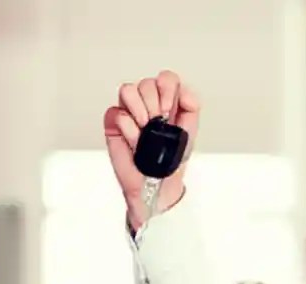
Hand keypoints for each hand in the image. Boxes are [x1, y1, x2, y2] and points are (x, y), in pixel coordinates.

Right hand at [103, 70, 199, 228]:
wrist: (158, 183)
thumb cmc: (171, 158)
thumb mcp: (189, 132)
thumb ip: (191, 108)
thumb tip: (185, 92)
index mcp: (168, 102)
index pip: (166, 79)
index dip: (167, 87)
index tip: (169, 107)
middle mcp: (147, 103)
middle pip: (146, 82)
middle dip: (154, 103)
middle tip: (159, 121)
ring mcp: (129, 111)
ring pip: (128, 90)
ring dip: (140, 110)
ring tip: (146, 127)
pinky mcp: (114, 123)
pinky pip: (116, 112)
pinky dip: (128, 126)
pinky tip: (135, 138)